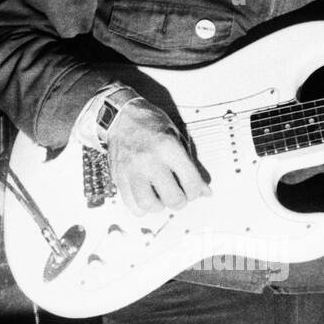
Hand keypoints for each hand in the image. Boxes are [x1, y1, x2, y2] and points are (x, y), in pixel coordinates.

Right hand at [106, 100, 210, 216]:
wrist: (120, 116)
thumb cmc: (150, 123)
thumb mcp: (176, 137)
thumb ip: (190, 165)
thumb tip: (204, 191)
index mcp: (168, 148)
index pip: (191, 183)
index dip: (196, 191)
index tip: (193, 189)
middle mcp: (149, 160)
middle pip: (173, 198)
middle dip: (180, 201)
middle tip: (178, 194)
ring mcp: (132, 170)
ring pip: (149, 205)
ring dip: (159, 206)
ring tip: (160, 197)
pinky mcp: (118, 177)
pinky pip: (131, 204)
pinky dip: (141, 207)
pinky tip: (146, 198)